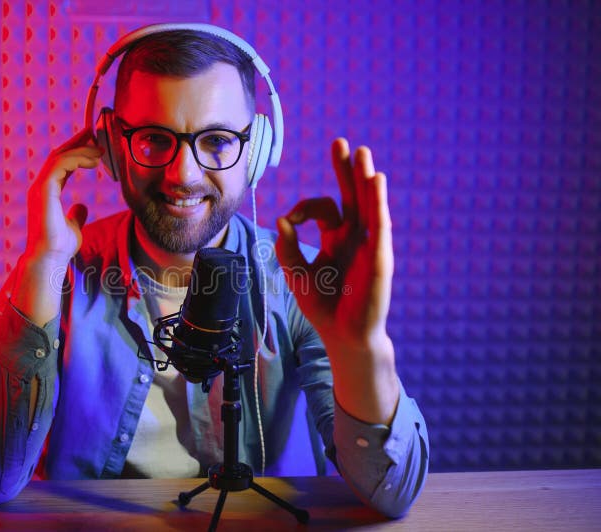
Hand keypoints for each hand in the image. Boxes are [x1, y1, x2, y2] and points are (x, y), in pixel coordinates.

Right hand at [11, 128, 103, 326]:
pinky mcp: (42, 191)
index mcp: (48, 192)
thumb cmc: (60, 246)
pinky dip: (76, 158)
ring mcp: (40, 188)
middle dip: (78, 142)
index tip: (95, 143)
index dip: (77, 151)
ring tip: (100, 149)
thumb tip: (82, 207)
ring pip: (59, 157)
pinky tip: (93, 159)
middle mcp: (41, 186)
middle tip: (98, 133)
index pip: (61, 164)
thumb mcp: (73, 227)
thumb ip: (76, 215)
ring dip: (80, 149)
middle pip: (59, 154)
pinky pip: (58, 165)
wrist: (50, 258)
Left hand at [275, 138, 397, 422]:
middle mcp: (355, 238)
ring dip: (364, 178)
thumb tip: (281, 219)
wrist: (344, 337)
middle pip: (352, 196)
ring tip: (362, 152)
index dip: (306, 207)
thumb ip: (288, 248)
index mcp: (336, 240)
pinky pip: (379, 224)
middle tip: (340, 142)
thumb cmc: (323, 308)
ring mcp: (369, 246)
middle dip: (346, 170)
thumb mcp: (298, 274)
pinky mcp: (379, 257)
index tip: (290, 220)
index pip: (325, 209)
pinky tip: (376, 181)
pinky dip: (377, 202)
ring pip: (368, 204)